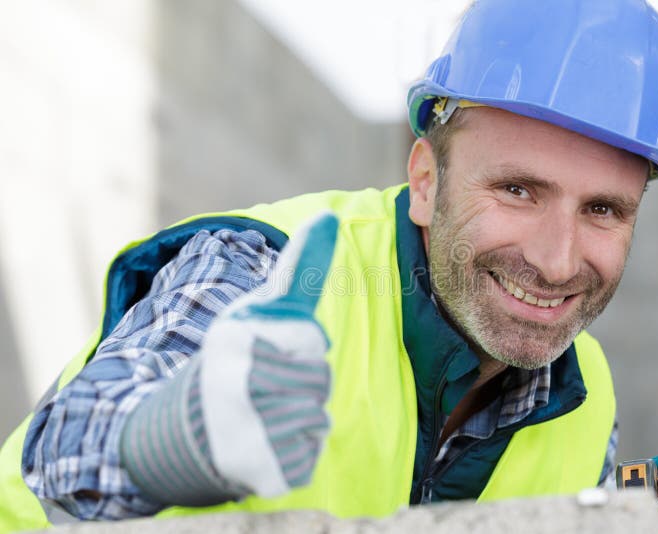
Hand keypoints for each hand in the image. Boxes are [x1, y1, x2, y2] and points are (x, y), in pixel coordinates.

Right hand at [200, 212, 338, 497]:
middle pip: (319, 375)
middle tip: (263, 384)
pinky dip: (295, 446)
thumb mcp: (259, 305)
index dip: (298, 329)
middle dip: (301, 380)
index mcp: (241, 333)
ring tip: (261, 410)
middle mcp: (243, 375)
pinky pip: (311, 447)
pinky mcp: (265, 465)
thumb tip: (328, 215)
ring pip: (317, 412)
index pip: (307, 332)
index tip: (288, 296)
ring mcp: (251, 424)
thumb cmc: (236, 356)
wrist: (186, 429)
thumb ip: (300, 268)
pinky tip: (264, 439)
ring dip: (299, 413)